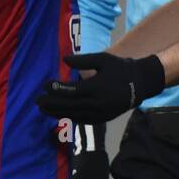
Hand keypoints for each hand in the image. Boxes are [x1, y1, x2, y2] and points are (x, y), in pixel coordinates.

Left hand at [36, 52, 164, 122]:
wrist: (140, 84)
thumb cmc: (120, 68)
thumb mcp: (103, 59)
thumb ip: (83, 60)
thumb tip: (64, 60)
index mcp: (96, 87)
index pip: (71, 91)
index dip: (56, 89)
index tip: (45, 85)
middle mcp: (97, 103)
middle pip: (69, 106)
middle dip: (51, 104)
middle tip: (37, 101)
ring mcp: (100, 113)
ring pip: (74, 115)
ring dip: (57, 113)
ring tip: (43, 109)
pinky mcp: (102, 119)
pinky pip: (82, 120)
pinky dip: (69, 117)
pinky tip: (59, 113)